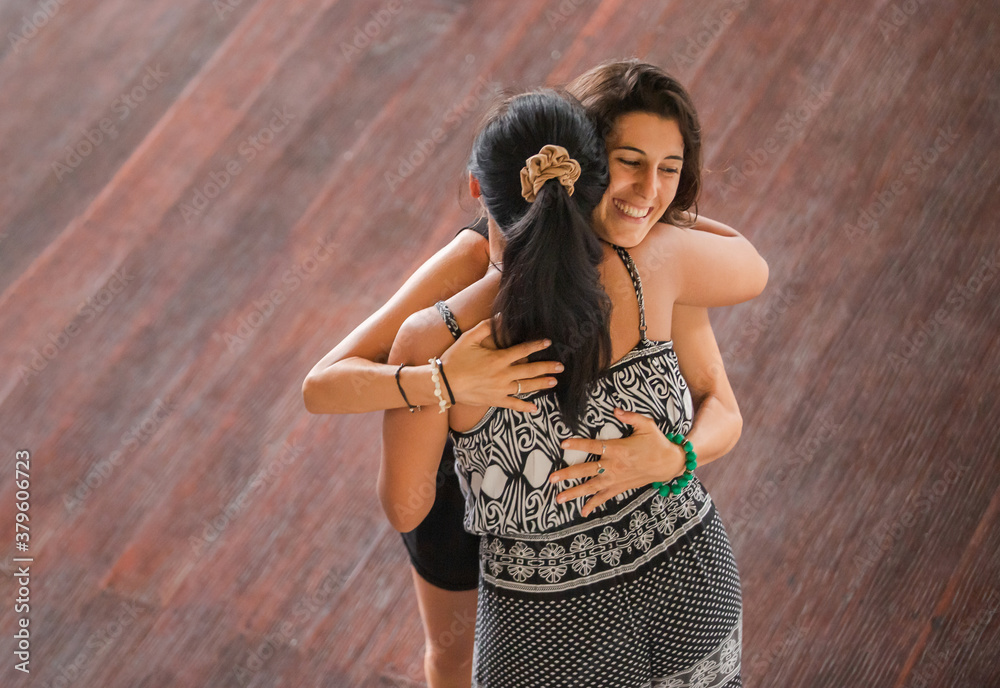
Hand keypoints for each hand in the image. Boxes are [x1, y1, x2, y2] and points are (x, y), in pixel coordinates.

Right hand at [440, 319, 561, 411]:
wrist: (444, 383)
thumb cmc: (455, 359)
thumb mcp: (469, 338)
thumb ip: (486, 327)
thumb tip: (502, 316)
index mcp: (498, 359)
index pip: (523, 350)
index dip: (537, 346)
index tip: (548, 343)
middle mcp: (503, 375)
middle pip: (530, 370)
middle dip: (547, 368)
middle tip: (560, 366)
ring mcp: (500, 389)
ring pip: (526, 387)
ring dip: (541, 384)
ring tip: (554, 382)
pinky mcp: (495, 400)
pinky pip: (513, 404)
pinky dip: (524, 407)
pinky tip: (535, 408)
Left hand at [549, 408, 683, 515]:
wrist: (670, 463)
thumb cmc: (657, 442)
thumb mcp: (646, 425)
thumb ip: (630, 416)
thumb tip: (615, 410)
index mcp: (618, 449)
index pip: (593, 445)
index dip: (578, 444)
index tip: (563, 444)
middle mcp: (614, 466)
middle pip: (586, 470)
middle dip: (568, 474)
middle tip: (552, 478)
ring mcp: (616, 479)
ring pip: (592, 487)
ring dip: (575, 492)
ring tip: (559, 498)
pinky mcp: (621, 487)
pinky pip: (605, 497)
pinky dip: (594, 504)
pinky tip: (583, 511)